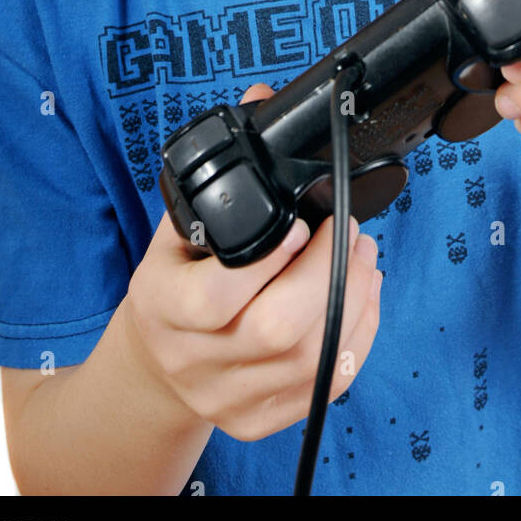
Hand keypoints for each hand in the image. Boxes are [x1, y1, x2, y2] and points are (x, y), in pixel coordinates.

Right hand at [124, 83, 382, 439]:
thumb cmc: (174, 281)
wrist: (155, 364)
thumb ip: (221, 171)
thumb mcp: (175, 226)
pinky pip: (324, 389)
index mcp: (161, 308)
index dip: (273, 261)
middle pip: (277, 331)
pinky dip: (357, 340)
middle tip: (353, 234)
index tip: (304, 224)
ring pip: (310, 362)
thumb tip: (264, 99)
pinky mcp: (259, 421)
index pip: (217, 296)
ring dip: (356, 302)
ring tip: (365, 259)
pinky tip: (363, 300)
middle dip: (331, 276)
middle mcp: (192, 359)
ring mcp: (227, 398)